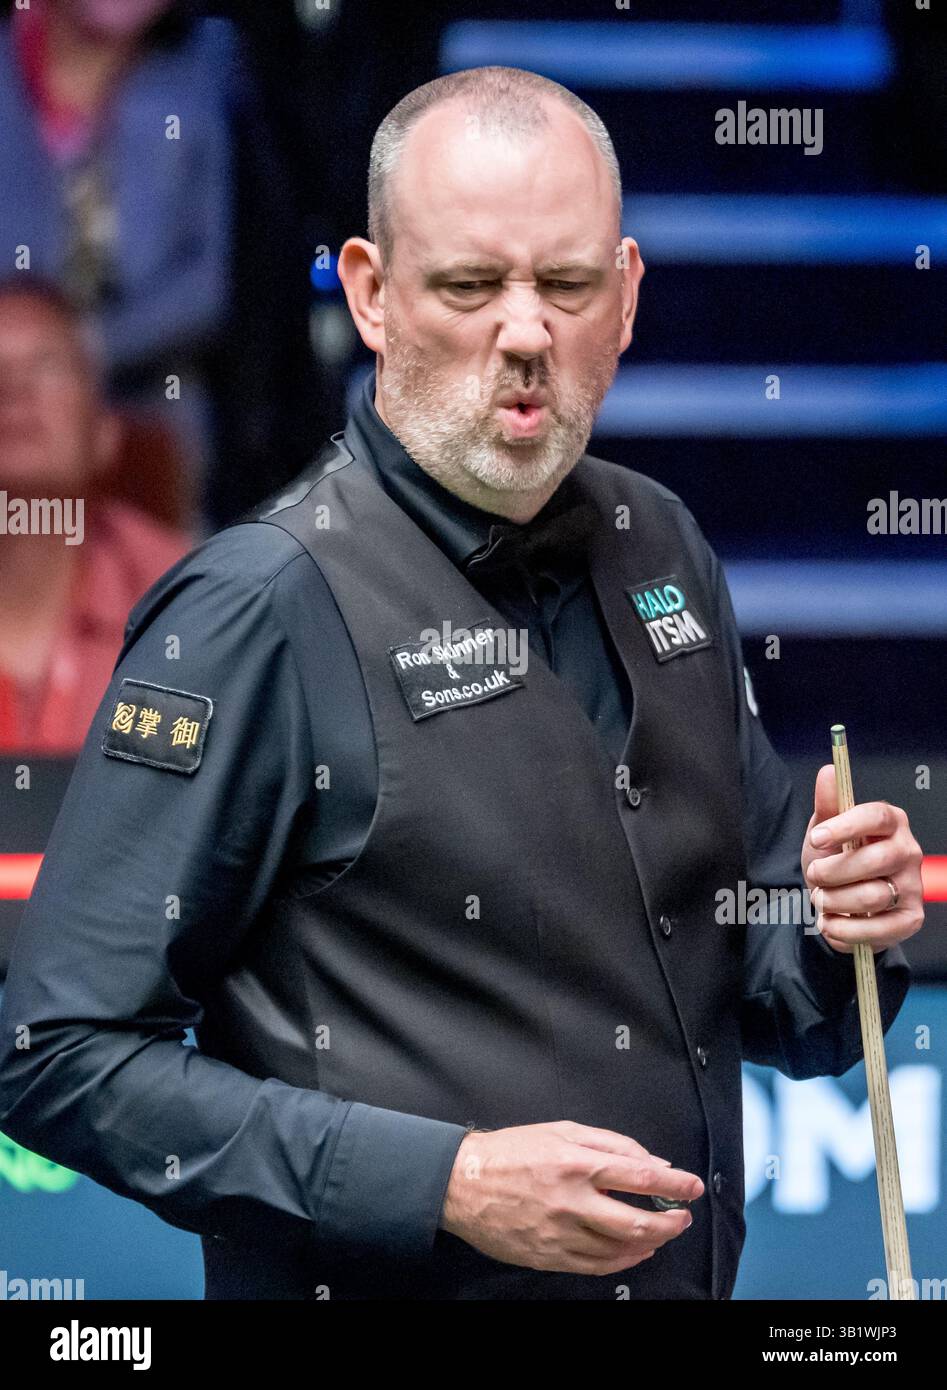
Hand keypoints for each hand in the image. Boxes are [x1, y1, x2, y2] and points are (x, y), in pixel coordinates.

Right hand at [439, 1120, 702, 1275]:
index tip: (692, 1186)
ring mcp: (561, 1234)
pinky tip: (633, 1251)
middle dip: (669, 1221)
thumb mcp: (561, 1131)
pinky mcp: (549, 1257)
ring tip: (661, 1233)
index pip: (639, 1175)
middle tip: (683, 1217)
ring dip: (650, 1242)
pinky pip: (596, 1266)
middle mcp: (572, 1202)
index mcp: (575, 1164)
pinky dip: (622, 1261)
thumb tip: (650, 1160)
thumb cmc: (511, 1152)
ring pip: (619, 1249)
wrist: (462, 1183)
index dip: (673, 1183)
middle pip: (636, 1222)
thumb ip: (609, 1143)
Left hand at [802, 764, 924, 953]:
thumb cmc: (835, 858)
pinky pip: (878, 930)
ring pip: (871, 897)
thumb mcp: (824, 830)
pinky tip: (830, 923)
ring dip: (833, 902)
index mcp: (891, 822)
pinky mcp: (910, 919)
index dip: (846, 826)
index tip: (816, 838)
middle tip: (814, 877)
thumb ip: (827, 804)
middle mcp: (908, 852)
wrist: (838, 900)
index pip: (877, 816)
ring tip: (821, 899)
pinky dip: (844, 930)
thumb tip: (828, 771)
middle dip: (832, 872)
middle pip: (873, 861)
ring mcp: (913, 887)